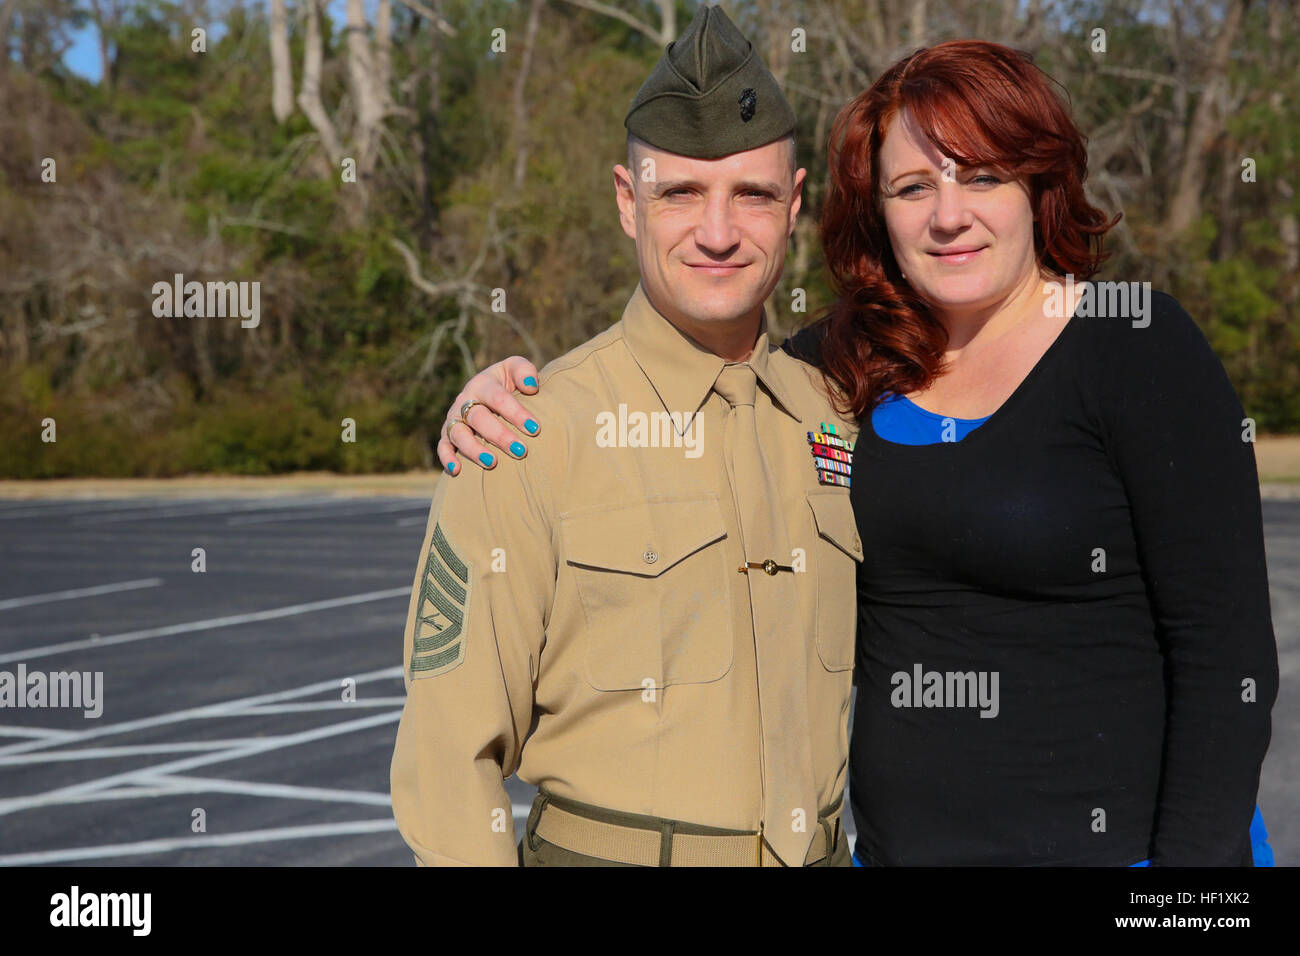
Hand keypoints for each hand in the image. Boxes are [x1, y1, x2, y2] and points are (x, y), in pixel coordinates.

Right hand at [438, 356, 541, 473]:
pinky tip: (457, 470)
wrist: (492, 393)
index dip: (516, 412)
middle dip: (500, 435)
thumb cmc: (509, 382)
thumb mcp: (516, 369)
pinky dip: (447, 458)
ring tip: (492, 463)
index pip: (498, 397)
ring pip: (459, 434)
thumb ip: (525, 371)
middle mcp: (465, 400)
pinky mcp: (447, 434)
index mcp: (483, 383)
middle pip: (479, 418)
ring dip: (474, 449)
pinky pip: (443, 446)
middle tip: (521, 451)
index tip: (535, 428)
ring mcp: (455, 418)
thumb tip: (531, 387)